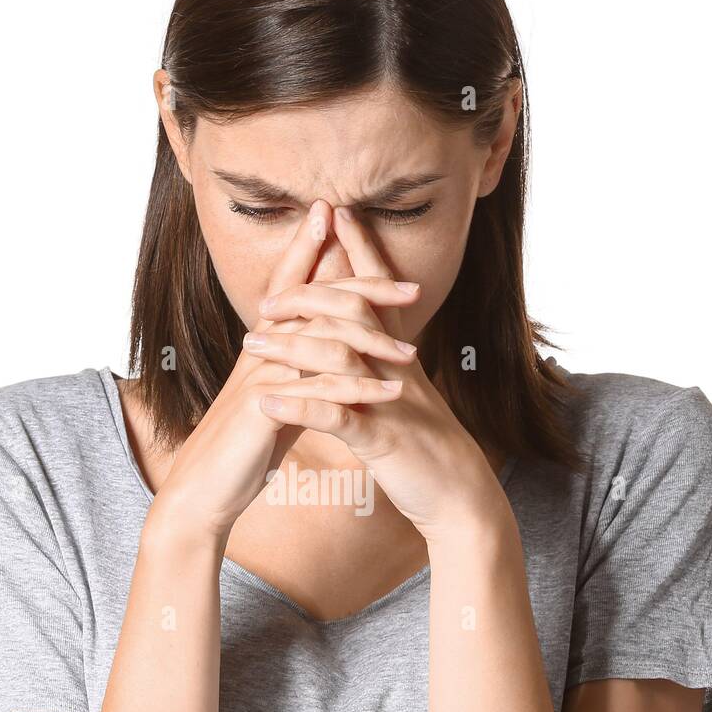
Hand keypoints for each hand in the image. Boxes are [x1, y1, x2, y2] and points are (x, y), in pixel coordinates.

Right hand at [149, 201, 417, 544]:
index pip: (293, 285)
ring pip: (321, 342)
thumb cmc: (243, 445)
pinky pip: (318, 390)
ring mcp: (260, 374)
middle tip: (412, 288)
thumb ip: (299, 370)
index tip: (341, 216)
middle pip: (314, 301)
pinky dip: (359, 390)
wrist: (204, 487)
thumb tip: (326, 353)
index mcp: (265, 343)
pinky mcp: (264, 408)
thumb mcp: (276, 397)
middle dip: (363, 289)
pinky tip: (392, 393)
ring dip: (373, 345)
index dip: (314, 251)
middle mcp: (260, 349)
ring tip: (413, 354)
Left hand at [253, 205, 509, 544]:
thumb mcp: (402, 398)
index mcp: (398, 358)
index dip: (361, 251)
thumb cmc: (425, 449)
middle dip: (310, 295)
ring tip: (252, 342)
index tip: (337, 214)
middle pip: (353, 314)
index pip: (378, 293)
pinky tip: (266, 400)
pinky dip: (300, 405)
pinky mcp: (382, 440)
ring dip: (292, 345)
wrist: (459, 497)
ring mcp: (389, 402)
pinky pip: (337, 417)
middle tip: (268, 296)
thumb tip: (359, 337)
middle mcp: (395, 370)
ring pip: (338, 358)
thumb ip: (380, 364)